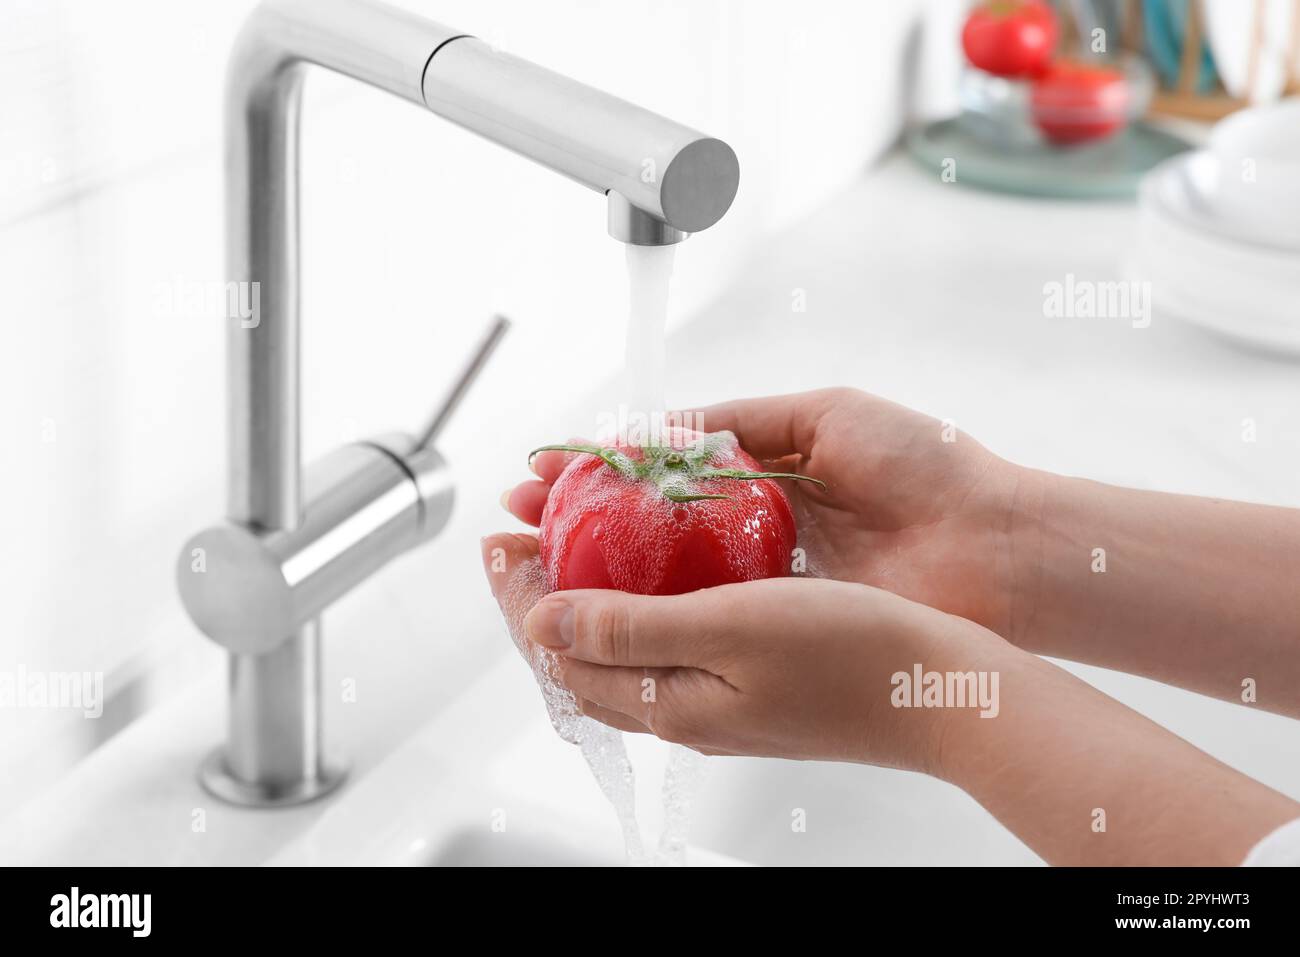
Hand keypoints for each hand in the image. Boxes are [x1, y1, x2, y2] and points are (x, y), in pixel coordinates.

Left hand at [481, 533, 1014, 770]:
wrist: (944, 691)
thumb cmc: (849, 654)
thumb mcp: (728, 628)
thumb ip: (629, 629)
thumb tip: (541, 625)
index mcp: (669, 702)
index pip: (561, 652)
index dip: (520, 594)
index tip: (497, 539)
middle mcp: (686, 709)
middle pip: (584, 656)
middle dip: (543, 596)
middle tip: (521, 538)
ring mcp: (721, 701)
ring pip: (626, 651)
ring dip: (589, 599)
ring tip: (575, 548)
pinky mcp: (754, 684)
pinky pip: (671, 645)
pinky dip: (641, 606)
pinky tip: (660, 572)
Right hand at [504, 388, 1029, 638]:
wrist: (996, 546)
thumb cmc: (926, 468)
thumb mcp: (825, 413)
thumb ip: (743, 419)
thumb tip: (661, 424)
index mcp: (759, 480)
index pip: (654, 475)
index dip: (594, 472)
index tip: (542, 469)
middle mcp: (748, 536)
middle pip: (642, 530)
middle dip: (573, 522)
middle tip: (516, 520)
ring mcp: (760, 585)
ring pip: (659, 580)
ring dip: (593, 570)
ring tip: (532, 560)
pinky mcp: (779, 626)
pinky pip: (703, 619)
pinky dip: (649, 612)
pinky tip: (597, 605)